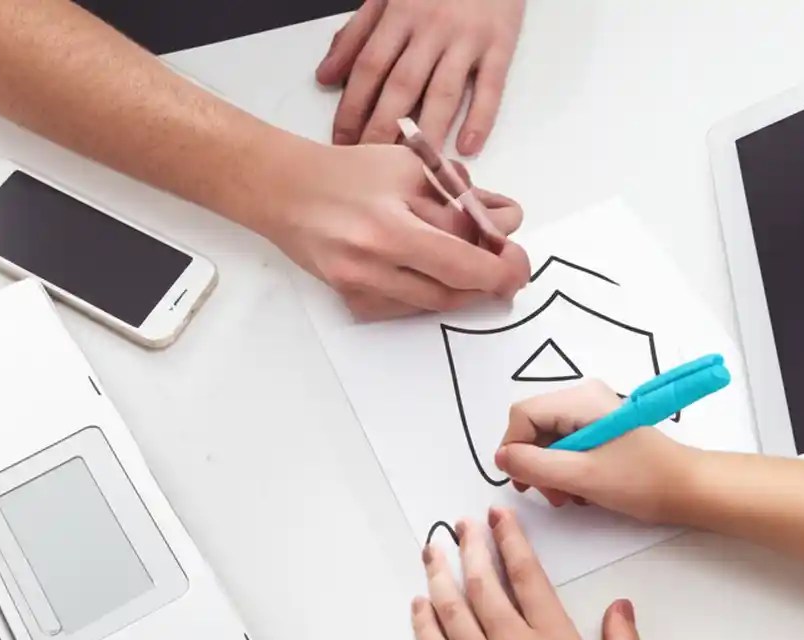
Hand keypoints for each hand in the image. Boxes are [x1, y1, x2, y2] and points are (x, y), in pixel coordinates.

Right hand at [262, 142, 529, 320]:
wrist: (285, 191)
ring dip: (462, 289)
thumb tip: (505, 220)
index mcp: (390, 227)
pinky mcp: (352, 300)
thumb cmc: (347, 173)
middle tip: (507, 267)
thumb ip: (460, 196)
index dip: (500, 269)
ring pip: (431, 304)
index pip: (462, 263)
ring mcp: (360, 289)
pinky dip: (429, 292)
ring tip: (475, 265)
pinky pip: (406, 308)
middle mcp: (373, 266)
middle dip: (487, 282)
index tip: (519, 262)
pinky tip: (433, 271)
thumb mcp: (411, 167)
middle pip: (452, 292)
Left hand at [316, 0, 525, 154]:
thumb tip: (325, 77)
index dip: (352, 108)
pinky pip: (491, 87)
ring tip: (414, 168)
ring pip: (443, 94)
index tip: (341, 142)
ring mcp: (467, 38)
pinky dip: (480, 119)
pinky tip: (467, 147)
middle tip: (372, 166)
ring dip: (428, 134)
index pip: (369, 69)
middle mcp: (432, 29)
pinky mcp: (500, 45)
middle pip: (402, 88)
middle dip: (382, 130)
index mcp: (399, 14)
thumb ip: (355, 34)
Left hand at [413, 508, 643, 639]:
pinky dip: (423, 625)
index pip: (528, 576)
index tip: (498, 516)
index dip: (510, 540)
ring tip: (432, 550)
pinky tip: (418, 605)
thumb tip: (621, 606)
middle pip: (484, 583)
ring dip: (439, 575)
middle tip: (462, 524)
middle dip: (471, 547)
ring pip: (453, 610)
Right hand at [493, 380, 703, 523]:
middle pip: (533, 426)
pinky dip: (565, 468)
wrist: (688, 489)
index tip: (525, 481)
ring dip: (549, 470)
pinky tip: (581, 489)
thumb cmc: (640, 480)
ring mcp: (592, 411)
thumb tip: (501, 458)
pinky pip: (565, 444)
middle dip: (534, 463)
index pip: (522, 414)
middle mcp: (583, 397)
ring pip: (547, 438)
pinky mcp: (600, 428)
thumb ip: (534, 465)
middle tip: (553, 495)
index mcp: (580, 399)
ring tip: (569, 496)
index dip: (514, 448)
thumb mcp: (581, 475)